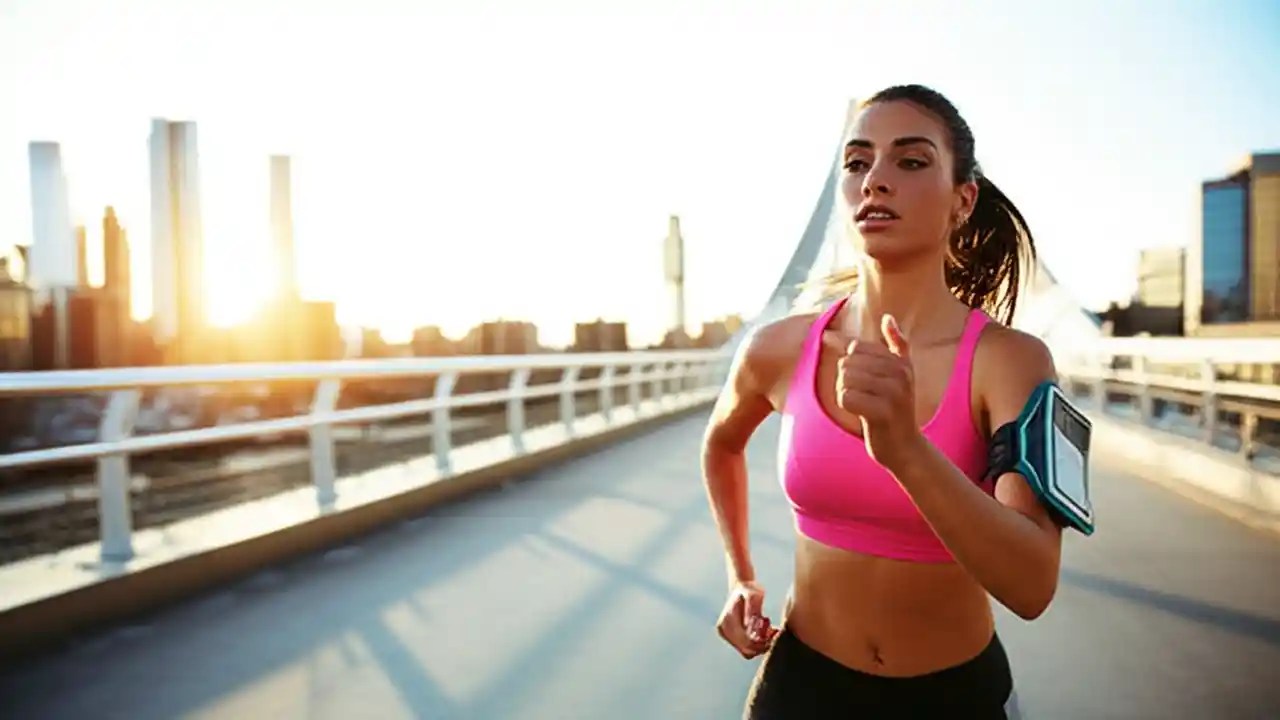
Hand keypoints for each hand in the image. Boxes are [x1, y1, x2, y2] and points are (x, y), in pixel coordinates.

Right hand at [716, 580, 777, 658]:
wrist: (742, 588)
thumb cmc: (750, 590)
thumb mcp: (754, 595)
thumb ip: (753, 609)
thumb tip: (750, 625)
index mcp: (727, 621)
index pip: (745, 642)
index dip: (760, 642)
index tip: (772, 633)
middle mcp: (724, 630)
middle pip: (746, 650)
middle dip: (762, 645)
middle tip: (773, 632)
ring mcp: (726, 635)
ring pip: (747, 652)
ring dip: (761, 646)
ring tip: (770, 632)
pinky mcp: (731, 638)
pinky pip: (746, 649)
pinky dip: (757, 645)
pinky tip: (766, 633)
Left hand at [822, 313, 924, 472]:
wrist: (904, 447)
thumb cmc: (896, 408)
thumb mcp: (901, 374)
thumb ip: (896, 344)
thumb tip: (888, 317)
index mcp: (900, 362)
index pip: (856, 346)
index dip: (846, 357)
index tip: (848, 363)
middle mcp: (900, 374)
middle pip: (847, 363)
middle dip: (845, 379)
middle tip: (860, 395)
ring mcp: (893, 393)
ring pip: (844, 380)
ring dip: (844, 393)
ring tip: (861, 403)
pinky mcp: (882, 412)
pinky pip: (845, 398)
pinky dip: (846, 406)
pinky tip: (859, 413)